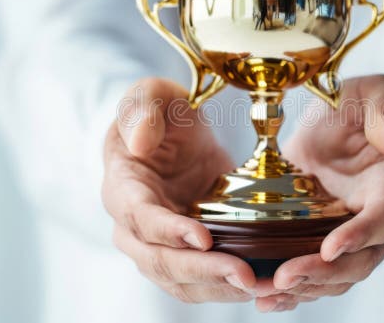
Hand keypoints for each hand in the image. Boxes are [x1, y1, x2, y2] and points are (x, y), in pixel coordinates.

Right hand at [102, 78, 256, 302]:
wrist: (174, 133)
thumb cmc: (160, 112)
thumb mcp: (152, 95)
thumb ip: (142, 109)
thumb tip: (139, 143)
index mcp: (122, 187)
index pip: (140, 218)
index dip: (169, 231)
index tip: (203, 237)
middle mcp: (133, 227)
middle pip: (160, 261)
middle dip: (203, 271)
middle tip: (244, 274)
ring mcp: (158, 245)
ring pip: (181, 282)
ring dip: (219, 287)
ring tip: (259, 285)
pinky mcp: (184, 253)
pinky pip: (201, 281)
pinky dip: (227, 288)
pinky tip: (261, 283)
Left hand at [256, 75, 383, 311]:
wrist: (341, 118)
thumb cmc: (364, 102)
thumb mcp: (379, 89)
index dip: (361, 235)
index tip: (330, 246)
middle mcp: (378, 218)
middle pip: (361, 259)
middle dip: (323, 272)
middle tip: (285, 277)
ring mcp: (351, 232)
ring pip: (336, 275)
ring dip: (304, 289)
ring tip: (267, 294)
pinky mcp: (324, 237)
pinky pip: (315, 271)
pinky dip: (293, 289)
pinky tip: (265, 297)